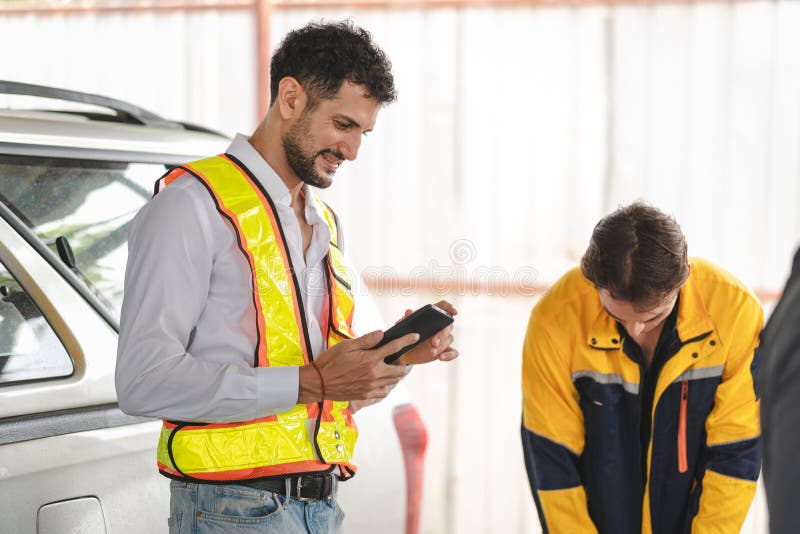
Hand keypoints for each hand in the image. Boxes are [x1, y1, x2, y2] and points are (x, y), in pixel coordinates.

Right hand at [298, 330, 418, 402]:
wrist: (318, 383)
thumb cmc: (330, 362)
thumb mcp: (347, 345)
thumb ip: (367, 340)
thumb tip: (382, 334)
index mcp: (370, 359)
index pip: (394, 347)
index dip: (407, 340)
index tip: (416, 337)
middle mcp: (374, 374)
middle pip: (400, 370)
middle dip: (404, 363)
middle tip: (401, 359)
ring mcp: (371, 386)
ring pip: (393, 381)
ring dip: (396, 374)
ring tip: (392, 368)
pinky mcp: (366, 395)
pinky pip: (383, 391)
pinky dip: (386, 385)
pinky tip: (380, 380)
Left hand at [396, 300, 458, 365]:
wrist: (404, 351)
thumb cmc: (405, 334)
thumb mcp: (402, 326)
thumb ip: (406, 319)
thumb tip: (409, 311)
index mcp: (432, 315)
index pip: (444, 306)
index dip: (450, 307)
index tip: (454, 312)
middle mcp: (441, 325)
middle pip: (448, 326)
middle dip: (442, 334)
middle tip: (434, 342)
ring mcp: (444, 338)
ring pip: (449, 339)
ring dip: (441, 346)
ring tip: (431, 352)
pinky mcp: (445, 350)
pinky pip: (453, 352)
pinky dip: (449, 355)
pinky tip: (441, 357)